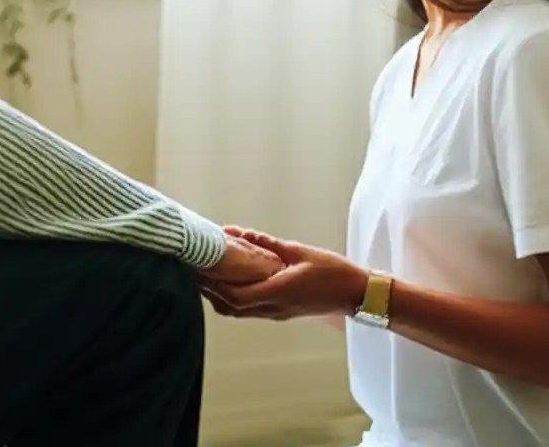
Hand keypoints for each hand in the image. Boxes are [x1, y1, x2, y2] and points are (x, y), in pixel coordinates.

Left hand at [201, 227, 367, 320]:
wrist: (356, 294)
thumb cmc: (333, 272)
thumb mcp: (300, 252)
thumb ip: (268, 244)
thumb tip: (240, 233)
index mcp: (277, 292)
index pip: (233, 295)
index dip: (211, 285)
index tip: (197, 269)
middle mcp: (273, 308)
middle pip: (229, 306)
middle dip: (208, 291)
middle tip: (192, 271)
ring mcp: (276, 313)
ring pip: (237, 311)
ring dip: (219, 296)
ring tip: (205, 277)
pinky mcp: (281, 312)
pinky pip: (249, 309)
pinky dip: (233, 298)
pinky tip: (228, 283)